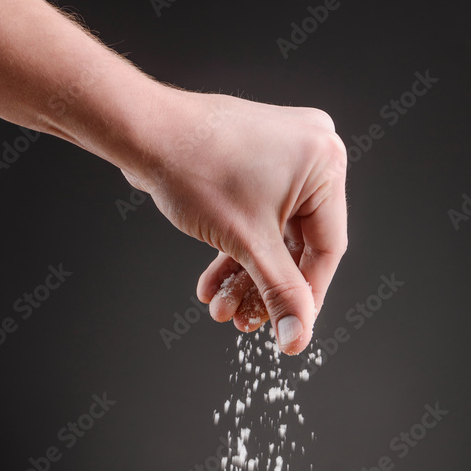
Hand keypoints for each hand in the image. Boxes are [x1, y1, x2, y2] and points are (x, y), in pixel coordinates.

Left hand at [122, 89, 347, 354]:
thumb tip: (297, 338)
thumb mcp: (248, 243)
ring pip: (273, 237)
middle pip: (298, 246)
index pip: (327, 249)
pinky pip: (256, 220)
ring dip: (246, 277)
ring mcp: (283, 157)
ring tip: (222, 308)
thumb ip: (280, 294)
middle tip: (245, 322)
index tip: (291, 330)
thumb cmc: (195, 166)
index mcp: (326, 164)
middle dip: (264, 288)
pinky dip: (236, 251)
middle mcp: (311, 154)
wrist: (143, 132)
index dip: (307, 296)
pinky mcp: (255, 163)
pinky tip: (213, 285)